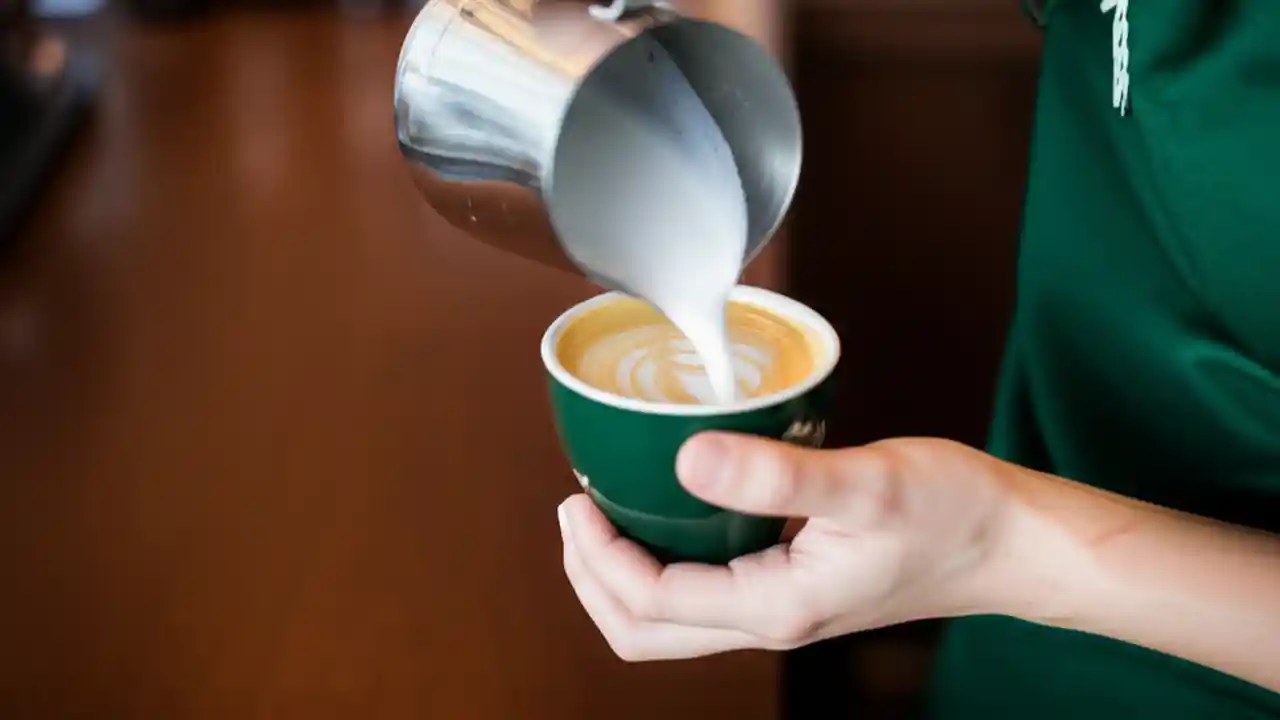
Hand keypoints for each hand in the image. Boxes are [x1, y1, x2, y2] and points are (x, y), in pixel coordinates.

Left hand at [557, 433, 1020, 660]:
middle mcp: (770, 619)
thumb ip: (775, 476)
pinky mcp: (792, 586)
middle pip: (646, 632)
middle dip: (593, 578)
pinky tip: (670, 510)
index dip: (597, 556)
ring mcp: (780, 609)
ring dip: (622, 575)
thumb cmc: (952, 512)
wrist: (1008, 541)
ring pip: (671, 620)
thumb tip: (687, 460)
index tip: (578, 498)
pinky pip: (704, 593)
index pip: (651, 601)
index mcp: (775, 605)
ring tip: (605, 513)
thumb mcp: (865, 483)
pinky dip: (664, 563)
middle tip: (576, 510)